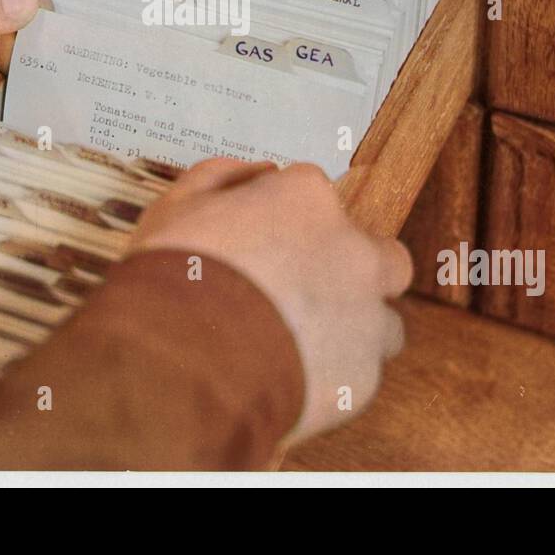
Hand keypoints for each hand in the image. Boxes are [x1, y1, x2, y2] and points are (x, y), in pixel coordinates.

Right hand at [131, 157, 412, 441]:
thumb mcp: (177, 206)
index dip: (286, 222)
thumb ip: (222, 177)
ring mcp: (364, 317)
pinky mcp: (360, 378)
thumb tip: (257, 173)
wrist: (179, 365)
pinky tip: (292, 381)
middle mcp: (351, 252)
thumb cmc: (171, 281)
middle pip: (381, 257)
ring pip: (382, 324)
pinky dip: (332, 379)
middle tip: (306, 292)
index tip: (264, 244)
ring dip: (353, 330)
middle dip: (353, 273)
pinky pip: (358, 377)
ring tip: (301, 347)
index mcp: (308, 201)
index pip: (314, 196)